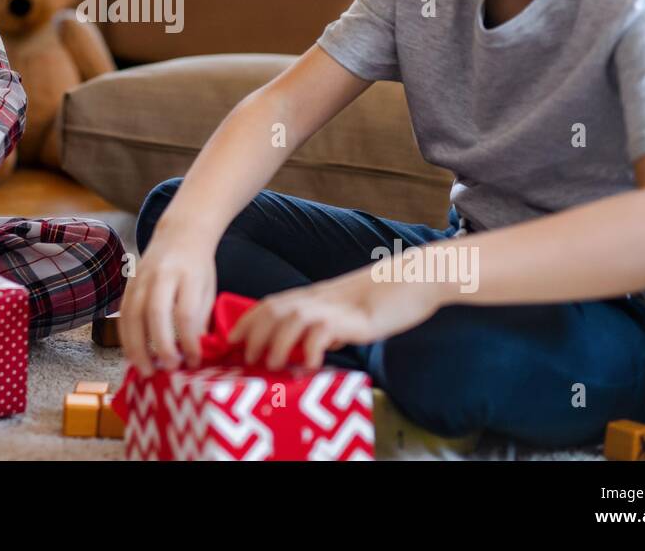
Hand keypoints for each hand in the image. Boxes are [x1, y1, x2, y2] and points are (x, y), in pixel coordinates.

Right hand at [119, 222, 217, 376]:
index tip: (195, 361)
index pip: (186, 312)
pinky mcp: (128, 284)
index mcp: (187, 275)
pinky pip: (123, 314)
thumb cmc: (197, 267)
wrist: (179, 233)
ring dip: (137, 347)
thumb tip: (192, 354)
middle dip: (160, 345)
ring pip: (132, 315)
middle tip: (168, 370)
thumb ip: (200, 319)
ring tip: (146, 371)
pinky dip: (125, 337)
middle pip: (155, 313)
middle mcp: (161, 275)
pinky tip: (133, 356)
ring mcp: (140, 278)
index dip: (189, 341)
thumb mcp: (208, 289)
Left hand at [228, 257, 448, 372]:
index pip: (269, 304)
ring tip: (271, 366)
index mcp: (313, 296)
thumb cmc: (383, 297)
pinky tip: (310, 366)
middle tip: (244, 358)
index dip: (246, 321)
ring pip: (290, 319)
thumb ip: (328, 327)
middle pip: (272, 310)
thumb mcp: (347, 312)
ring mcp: (334, 307)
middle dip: (252, 334)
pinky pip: (323, 333)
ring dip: (275, 343)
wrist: (415, 278)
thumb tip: (316, 348)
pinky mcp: (353, 319)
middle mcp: (317, 299)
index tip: (230, 341)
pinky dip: (311, 350)